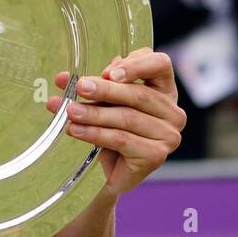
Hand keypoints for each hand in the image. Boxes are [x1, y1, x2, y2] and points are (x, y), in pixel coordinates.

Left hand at [47, 49, 185, 196]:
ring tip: (70, 111)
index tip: (109, 72)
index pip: (161, 64)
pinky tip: (76, 130)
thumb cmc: (111, 129)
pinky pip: (122, 139)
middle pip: (139, 94)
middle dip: (105, 90)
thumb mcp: (104, 100)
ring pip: (127, 117)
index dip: (137, 65)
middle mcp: (173, 112)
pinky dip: (95, 133)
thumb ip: (91, 85)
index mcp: (164, 90)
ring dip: (94, 113)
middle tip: (80, 87)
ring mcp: (168, 136)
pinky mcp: (156, 156)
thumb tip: (64, 78)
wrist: (110, 172)